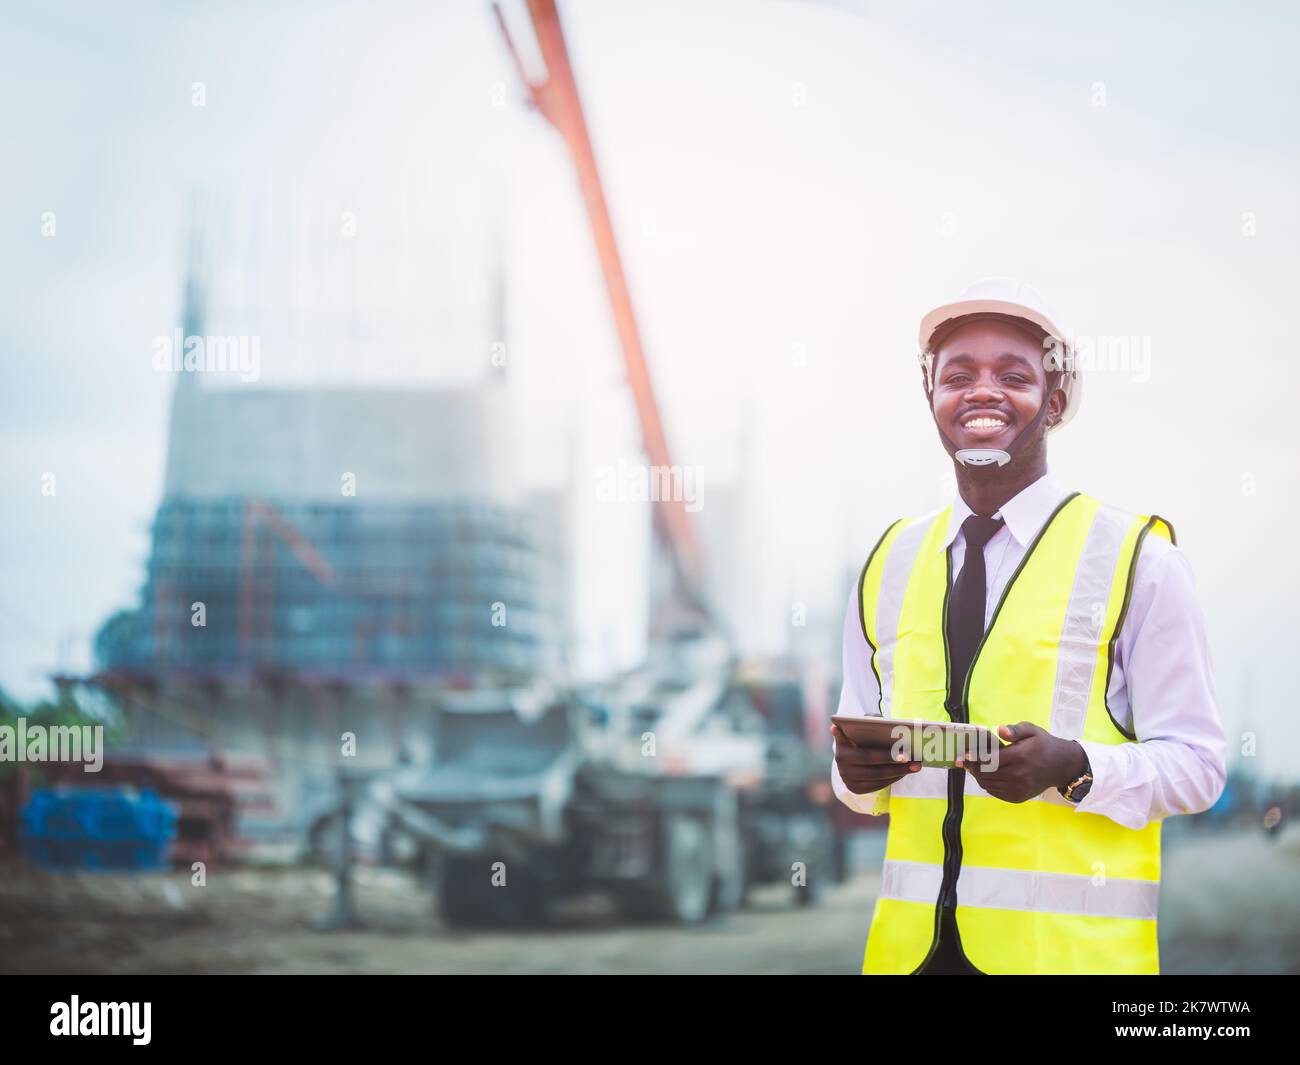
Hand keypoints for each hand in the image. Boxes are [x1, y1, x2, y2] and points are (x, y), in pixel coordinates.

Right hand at [831, 722, 919, 794]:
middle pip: (874, 767)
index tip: (904, 755)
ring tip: (915, 766)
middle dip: (895, 763)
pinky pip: (878, 785)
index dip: (885, 755)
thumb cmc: (857, 740)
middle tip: (912, 759)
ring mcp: (848, 780)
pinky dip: (893, 778)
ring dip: (899, 772)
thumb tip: (879, 720)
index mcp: (842, 750)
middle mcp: (842, 767)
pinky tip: (905, 772)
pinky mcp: (856, 789)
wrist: (846, 759)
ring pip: (878, 777)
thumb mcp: (858, 729)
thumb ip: (867, 722)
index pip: (867, 755)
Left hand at [954, 721, 1086, 803]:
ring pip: (988, 785)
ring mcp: (1019, 789)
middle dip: (973, 767)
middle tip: (964, 761)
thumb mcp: (1032, 730)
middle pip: (986, 774)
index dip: (975, 758)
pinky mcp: (1018, 797)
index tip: (964, 755)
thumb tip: (1000, 730)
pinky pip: (995, 792)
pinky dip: (987, 784)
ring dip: (978, 776)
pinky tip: (986, 776)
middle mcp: (1019, 775)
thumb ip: (1015, 730)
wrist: (1062, 766)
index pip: (991, 759)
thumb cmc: (1043, 745)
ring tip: (973, 767)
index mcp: (1021, 756)